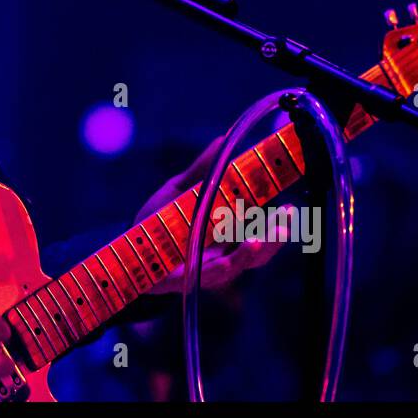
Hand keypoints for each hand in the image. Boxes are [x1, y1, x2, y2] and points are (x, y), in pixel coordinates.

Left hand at [134, 136, 286, 292]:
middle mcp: (225, 250)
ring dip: (260, 249)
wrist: (124, 252)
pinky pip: (216, 273)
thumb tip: (223, 139)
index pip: (261, 219)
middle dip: (278, 233)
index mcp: (227, 228)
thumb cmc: (157, 222)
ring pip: (244, 262)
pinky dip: (230, 262)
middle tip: (289, 214)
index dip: (280, 208)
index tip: (293, 189)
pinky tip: (238, 250)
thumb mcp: (178, 191)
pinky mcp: (193, 278)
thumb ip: (201, 171)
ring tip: (271, 234)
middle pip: (262, 246)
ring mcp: (211, 266)